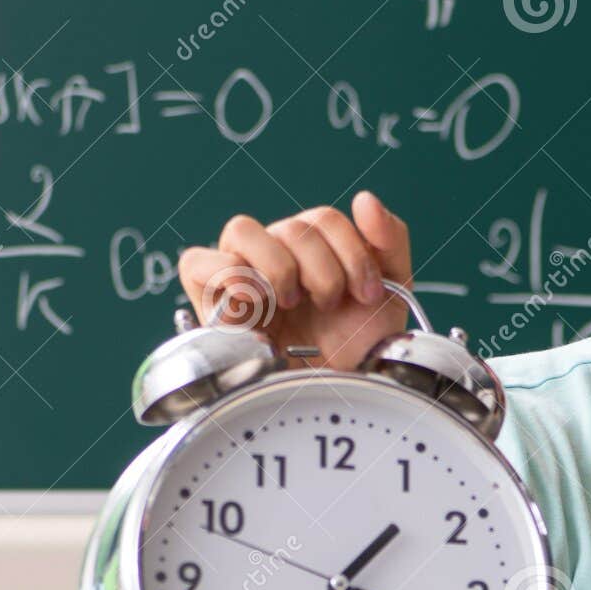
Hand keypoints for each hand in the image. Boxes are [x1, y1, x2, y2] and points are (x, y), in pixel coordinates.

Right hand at [177, 191, 411, 371]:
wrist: (338, 390)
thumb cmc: (358, 344)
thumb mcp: (392, 289)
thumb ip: (389, 238)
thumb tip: (365, 199)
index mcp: (314, 247)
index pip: (323, 218)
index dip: (352, 252)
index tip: (366, 294)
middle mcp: (275, 253)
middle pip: (292, 227)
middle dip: (325, 271)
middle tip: (331, 305)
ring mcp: (240, 273)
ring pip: (243, 229)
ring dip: (280, 268)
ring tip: (292, 302)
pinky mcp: (208, 300)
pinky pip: (198, 262)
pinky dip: (230, 275)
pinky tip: (261, 301)